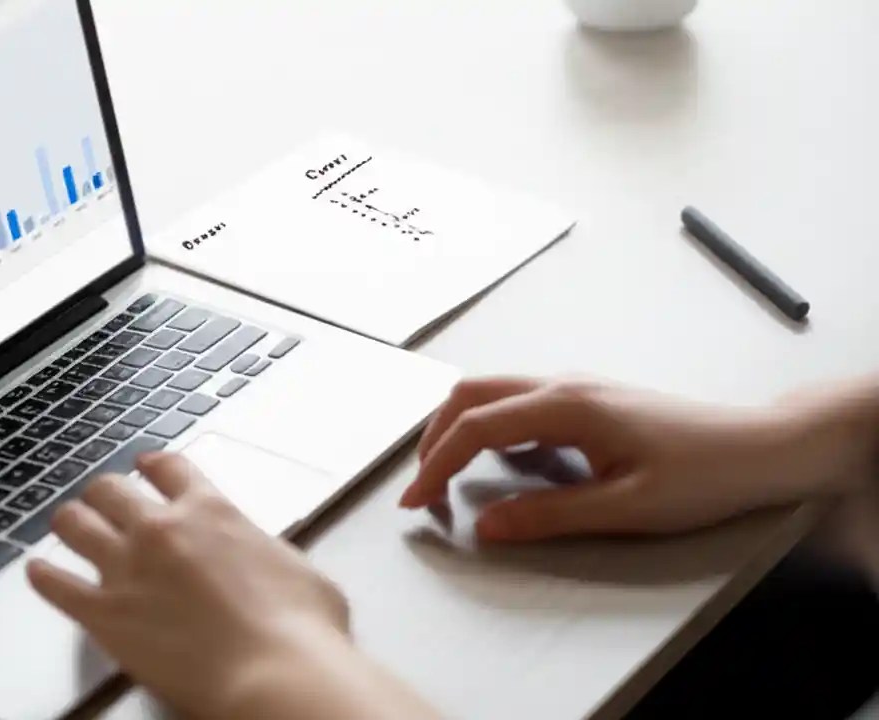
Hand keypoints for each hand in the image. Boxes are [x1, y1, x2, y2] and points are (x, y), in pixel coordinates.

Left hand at [25, 453, 350, 717]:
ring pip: (76, 524)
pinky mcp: (103, 614)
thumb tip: (267, 562)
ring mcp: (128, 569)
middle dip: (106, 493)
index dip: (152, 464)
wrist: (276, 673)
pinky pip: (56, 584)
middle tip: (103, 500)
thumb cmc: (300, 631)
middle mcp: (162, 530)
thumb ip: (266, 553)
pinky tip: (36, 572)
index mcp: (212, 511)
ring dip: (71, 521)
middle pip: (112, 489)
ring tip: (67, 524)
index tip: (144, 465)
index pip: (169, 468)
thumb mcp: (298, 570)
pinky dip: (42, 576)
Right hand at [401, 376, 877, 541]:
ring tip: (446, 479)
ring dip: (456, 430)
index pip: (475, 426)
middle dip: (434, 439)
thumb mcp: (626, 508)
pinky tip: (494, 464)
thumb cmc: (701, 476)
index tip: (414, 504)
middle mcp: (562, 385)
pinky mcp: (585, 400)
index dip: (436, 464)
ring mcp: (573, 388)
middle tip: (423, 490)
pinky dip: (485, 429)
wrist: (758, 447)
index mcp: (565, 405)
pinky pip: (515, 403)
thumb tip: (483, 526)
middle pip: (470, 394)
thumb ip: (549, 516)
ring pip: (490, 393)